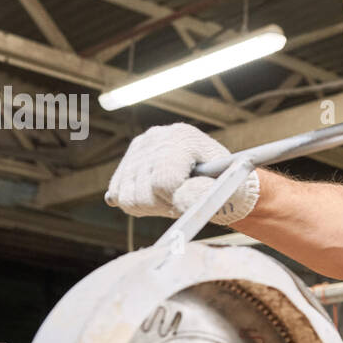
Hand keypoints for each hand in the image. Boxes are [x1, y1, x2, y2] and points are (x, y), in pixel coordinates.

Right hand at [105, 122, 259, 225]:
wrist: (212, 170)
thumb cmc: (223, 181)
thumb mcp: (225, 186)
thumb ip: (206, 194)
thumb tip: (181, 199)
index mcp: (183, 138)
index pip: (164, 181)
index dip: (175, 201)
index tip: (186, 203)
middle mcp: (156, 137)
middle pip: (142, 193)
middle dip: (162, 206)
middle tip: (179, 202)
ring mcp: (139, 146)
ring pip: (127, 196)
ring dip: (149, 206)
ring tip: (170, 198)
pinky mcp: (128, 158)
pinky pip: (117, 192)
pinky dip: (134, 201)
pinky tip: (154, 196)